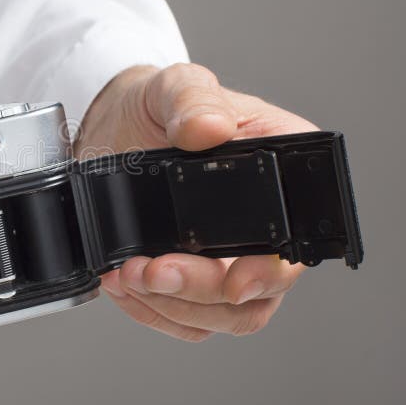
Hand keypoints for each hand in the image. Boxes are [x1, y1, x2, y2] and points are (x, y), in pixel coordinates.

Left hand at [76, 63, 317, 341]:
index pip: (292, 244)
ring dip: (170, 305)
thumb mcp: (175, 87)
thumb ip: (193, 100)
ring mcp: (223, 256)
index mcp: (281, 178)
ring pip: (218, 315)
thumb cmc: (157, 106)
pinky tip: (123, 284)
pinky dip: (149, 310)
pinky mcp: (186, 275)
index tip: (233, 279)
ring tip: (127, 275)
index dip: (269, 272)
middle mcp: (260, 226)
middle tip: (152, 271)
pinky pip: (181, 318)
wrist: (113, 128)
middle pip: (254, 293)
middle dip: (200, 293)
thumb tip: (208, 129)